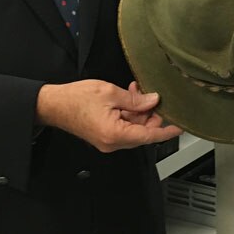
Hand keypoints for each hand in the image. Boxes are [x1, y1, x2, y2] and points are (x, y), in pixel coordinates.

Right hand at [36, 79, 182, 151]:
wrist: (53, 104)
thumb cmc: (76, 99)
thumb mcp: (110, 93)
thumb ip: (135, 100)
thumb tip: (153, 100)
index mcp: (116, 134)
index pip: (149, 136)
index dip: (167, 131)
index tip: (180, 126)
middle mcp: (113, 142)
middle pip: (143, 132)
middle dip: (150, 114)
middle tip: (152, 95)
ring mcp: (108, 140)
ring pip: (134, 128)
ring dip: (139, 111)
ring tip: (136, 91)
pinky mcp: (104, 135)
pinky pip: (124, 126)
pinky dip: (129, 113)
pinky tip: (129, 97)